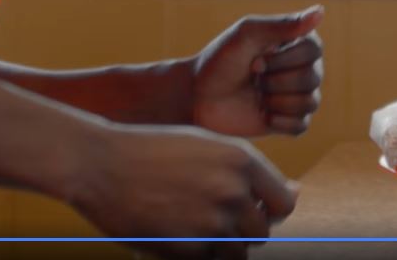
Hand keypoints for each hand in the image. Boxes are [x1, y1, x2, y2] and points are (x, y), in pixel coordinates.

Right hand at [68, 123, 297, 259]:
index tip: (250, 210)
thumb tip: (295, 193)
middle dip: (242, 231)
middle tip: (210, 220)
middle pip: (262, 232)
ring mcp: (211, 222)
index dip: (269, 211)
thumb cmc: (154, 151)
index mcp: (243, 160)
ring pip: (237, 253)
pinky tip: (175, 235)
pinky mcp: (188, 248)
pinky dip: (196, 256)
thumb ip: (249, 172)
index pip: (285, 203)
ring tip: (191, 228)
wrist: (101, 164)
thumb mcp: (209, 147)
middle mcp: (234, 190)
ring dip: (221, 248)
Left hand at [191, 6, 323, 136]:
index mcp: (295, 43)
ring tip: (256, 97)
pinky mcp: (288, 122)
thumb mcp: (247, 35)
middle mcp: (301, 68)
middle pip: (312, 77)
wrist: (196, 97)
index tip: (255, 61)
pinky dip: (280, 122)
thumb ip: (283, 25)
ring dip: (277, 101)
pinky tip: (262, 114)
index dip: (283, 60)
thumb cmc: (219, 60)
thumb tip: (321, 11)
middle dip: (276, 81)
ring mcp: (296, 96)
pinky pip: (302, 125)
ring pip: (310, 102)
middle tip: (252, 79)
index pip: (313, 51)